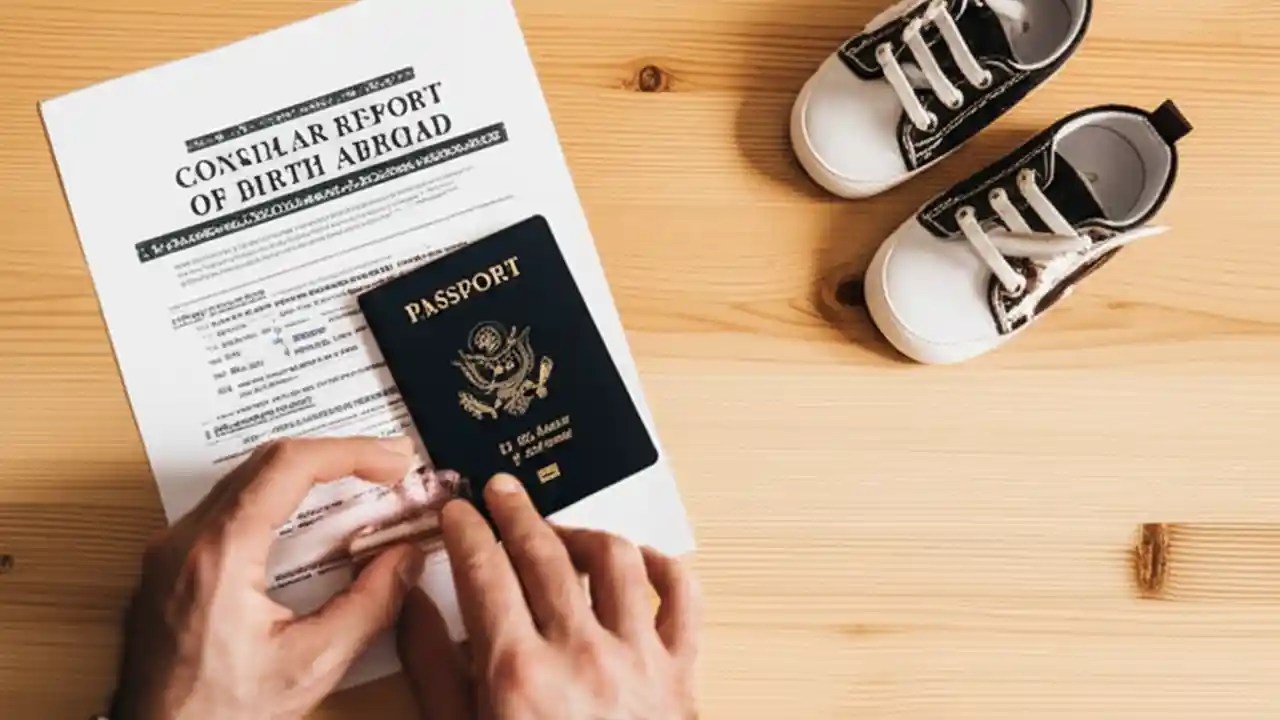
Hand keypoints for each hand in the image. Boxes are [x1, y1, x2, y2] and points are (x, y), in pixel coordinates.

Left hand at [113, 437, 424, 719]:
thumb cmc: (217, 715)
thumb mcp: (312, 665)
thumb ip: (370, 605)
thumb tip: (405, 559)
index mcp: (218, 554)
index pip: (289, 466)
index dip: (351, 452)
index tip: (393, 459)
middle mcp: (184, 540)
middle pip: (268, 461)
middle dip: (337, 456)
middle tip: (390, 466)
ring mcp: (171, 549)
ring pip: (247, 480)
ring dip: (307, 475)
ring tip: (361, 485)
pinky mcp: (170, 564)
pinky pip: (230, 506)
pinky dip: (280, 499)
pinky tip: (312, 519)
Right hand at [397, 474, 699, 719]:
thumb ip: (434, 671)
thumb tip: (415, 605)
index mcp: (518, 675)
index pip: (483, 572)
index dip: (466, 530)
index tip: (458, 512)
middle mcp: (580, 655)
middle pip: (543, 552)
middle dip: (515, 511)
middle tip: (499, 491)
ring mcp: (637, 660)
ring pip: (614, 558)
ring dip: (581, 532)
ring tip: (559, 532)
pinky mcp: (681, 674)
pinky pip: (682, 597)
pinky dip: (662, 566)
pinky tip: (637, 561)